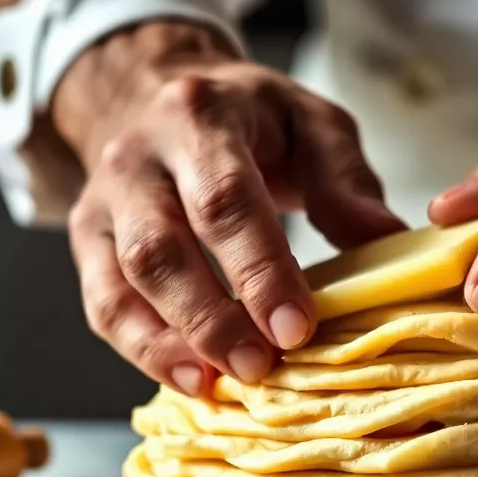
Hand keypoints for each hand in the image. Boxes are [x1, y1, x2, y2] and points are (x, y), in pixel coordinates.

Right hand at [57, 22, 402, 395]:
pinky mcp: (87, 238)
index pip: (226, 200)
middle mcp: (138, 157)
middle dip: (212, 317)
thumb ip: (345, 181)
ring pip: (124, 280)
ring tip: (221, 384)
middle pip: (161, 246)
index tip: (296, 328)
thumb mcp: (311, 125)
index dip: (260, 271)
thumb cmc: (251, 120)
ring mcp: (104, 200)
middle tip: (261, 366)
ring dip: (173, 341)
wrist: (156, 92)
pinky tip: (190, 379)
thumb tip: (390, 241)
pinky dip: (143, 349)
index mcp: (201, 117)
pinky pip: (103, 303)